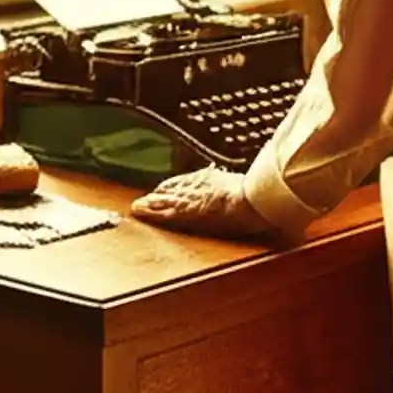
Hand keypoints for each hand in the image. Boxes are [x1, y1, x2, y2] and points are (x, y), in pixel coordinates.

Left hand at [130, 166, 272, 237]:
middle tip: (146, 199)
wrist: (251, 199)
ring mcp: (189, 198)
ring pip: (164, 200)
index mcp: (211, 179)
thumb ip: (240, 187)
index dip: (175, 186)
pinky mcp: (184, 213)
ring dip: (151, 203)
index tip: (166, 189)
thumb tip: (248, 185)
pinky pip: (162, 212)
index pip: (187, 181)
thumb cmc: (255, 194)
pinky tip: (138, 211)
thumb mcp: (247, 185)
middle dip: (160, 194)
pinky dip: (149, 212)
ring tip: (138, 206)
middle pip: (173, 189)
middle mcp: (196, 186)